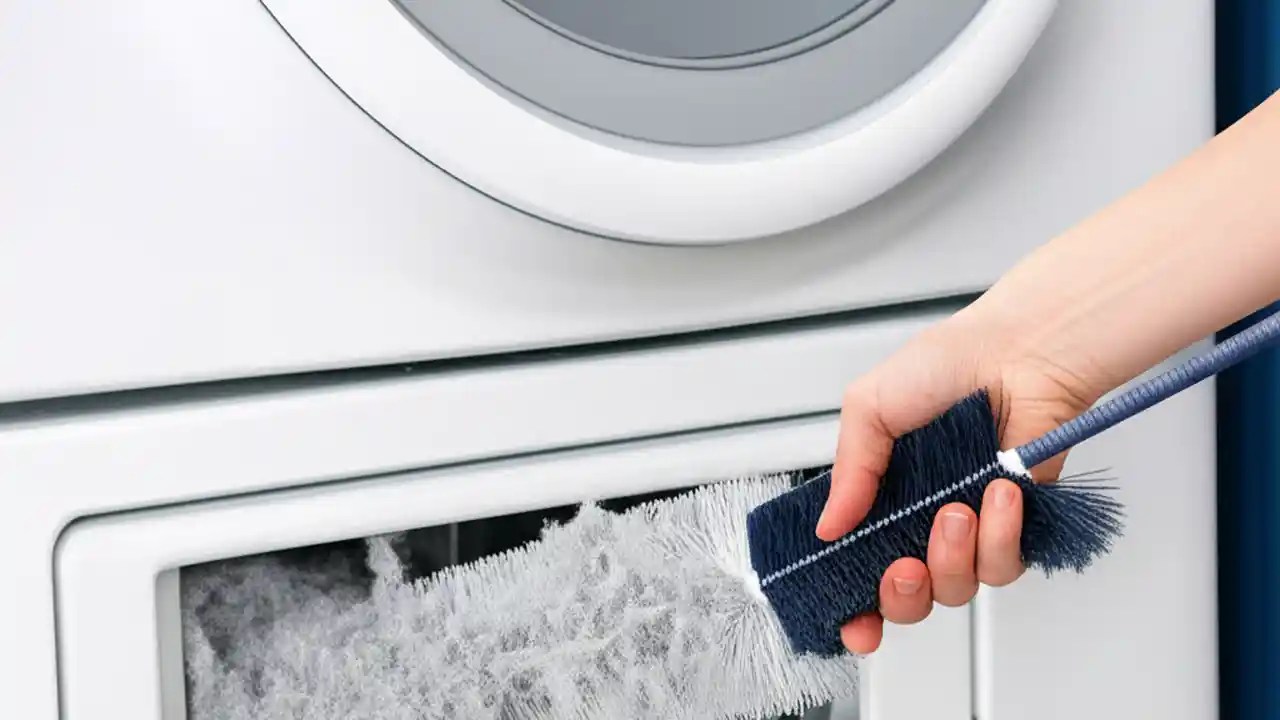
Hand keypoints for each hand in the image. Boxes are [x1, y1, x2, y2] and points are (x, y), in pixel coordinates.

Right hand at [817, 304, 1106, 653]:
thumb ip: (848, 473)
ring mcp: (970, 528)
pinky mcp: (1018, 527)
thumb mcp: (868, 408)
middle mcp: (922, 521)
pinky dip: (1000, 536)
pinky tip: (997, 495)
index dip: (854, 608)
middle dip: (902, 595)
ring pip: (956, 588)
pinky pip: (1004, 565)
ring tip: (956, 507)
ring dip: (953, 556)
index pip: (860, 570)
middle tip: (902, 564)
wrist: (1018, 354)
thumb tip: (827, 528)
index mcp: (881, 497)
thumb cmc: (948, 366)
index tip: (853, 626)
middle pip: (907, 599)